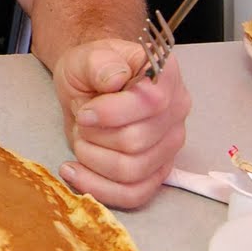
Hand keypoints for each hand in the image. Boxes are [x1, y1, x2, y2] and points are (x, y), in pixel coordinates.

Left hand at [53, 40, 189, 209]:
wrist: (90, 86)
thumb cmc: (93, 69)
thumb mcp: (87, 56)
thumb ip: (100, 63)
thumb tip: (116, 78)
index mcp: (167, 77)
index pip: (152, 103)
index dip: (112, 112)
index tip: (85, 111)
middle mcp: (177, 112)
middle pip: (137, 142)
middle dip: (96, 135)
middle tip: (82, 121)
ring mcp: (170, 145)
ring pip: (132, 171)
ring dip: (93, 158)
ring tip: (81, 139)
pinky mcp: (157, 172)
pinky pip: (134, 194)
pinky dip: (99, 188)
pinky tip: (74, 171)